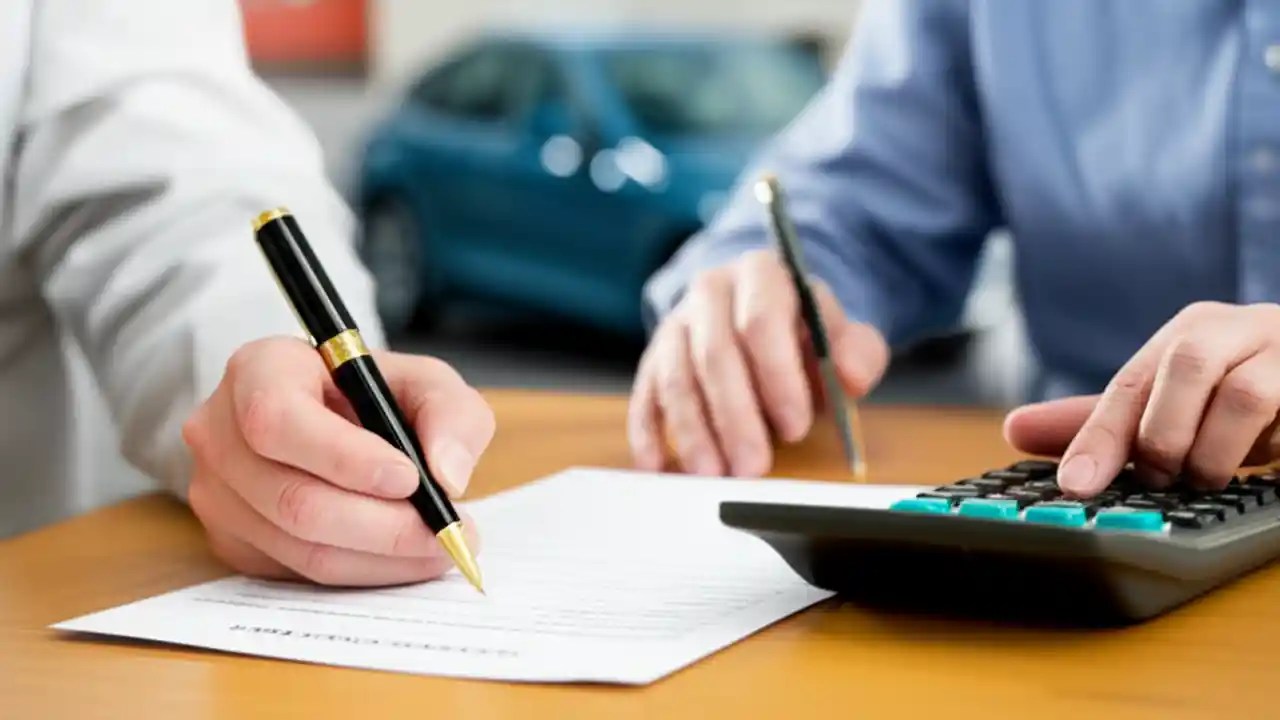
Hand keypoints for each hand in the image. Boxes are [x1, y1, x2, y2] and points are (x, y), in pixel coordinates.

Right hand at [182, 337, 494, 585]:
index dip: (344, 458)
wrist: (340, 422)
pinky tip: (402, 557)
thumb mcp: (427, 383)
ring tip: (439, 546)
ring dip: (381, 557)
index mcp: (260, 370)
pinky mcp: (231, 541)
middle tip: (445, 531)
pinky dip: (362, 571)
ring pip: (299, 546)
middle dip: (382, 525)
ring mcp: (217, 492)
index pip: (278, 419)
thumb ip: (451, 416)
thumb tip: (448, 476)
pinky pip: (298, 572)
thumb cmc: (378, 396)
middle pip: (292, 498)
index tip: (410, 478)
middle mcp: (221, 431)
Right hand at [629, 250, 888, 476]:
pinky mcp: (651, 361)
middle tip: (753, 466)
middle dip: (734, 416)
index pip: (761, 320)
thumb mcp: (838, 338)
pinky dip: (647, 434)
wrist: (759, 319)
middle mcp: (710, 292)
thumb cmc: (801, 337)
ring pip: (675, 379)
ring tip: (715, 475)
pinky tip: (656, 466)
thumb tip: (853, 376)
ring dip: (693, 433)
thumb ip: (857, 353)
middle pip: (714, 354)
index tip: (795, 427)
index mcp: (761, 274)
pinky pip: (644, 397)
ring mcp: (675, 326)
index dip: (777, 376)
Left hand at [1004, 302, 1279, 495]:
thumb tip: (1015, 429)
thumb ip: (1103, 421)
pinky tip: (1268, 464)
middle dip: (1162, 437)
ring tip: (1208, 476)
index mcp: (1192, 330)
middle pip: (1186, 365)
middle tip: (1160, 476)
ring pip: (1246, 395)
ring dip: (1216, 453)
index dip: (1098, 436)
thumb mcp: (1174, 405)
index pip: (1130, 382)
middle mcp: (1241, 328)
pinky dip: (1275, 450)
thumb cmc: (1244, 390)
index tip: (1074, 485)